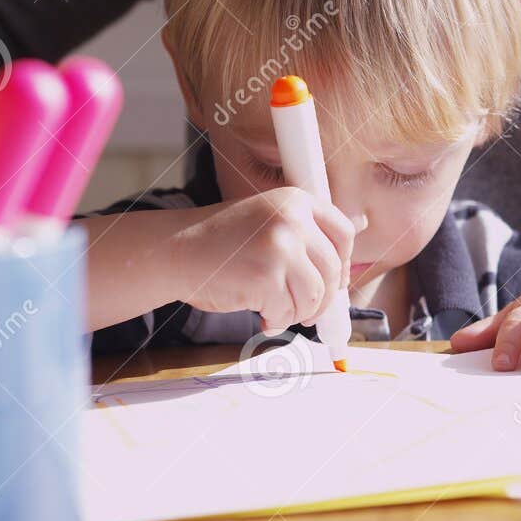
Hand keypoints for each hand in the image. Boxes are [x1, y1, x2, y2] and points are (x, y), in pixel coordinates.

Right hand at [166, 187, 353, 334]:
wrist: (176, 250)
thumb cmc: (221, 243)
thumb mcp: (267, 222)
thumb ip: (303, 237)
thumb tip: (343, 275)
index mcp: (296, 201)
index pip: (343, 233)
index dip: (344, 264)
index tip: (336, 282)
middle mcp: (292, 219)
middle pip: (333, 271)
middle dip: (321, 298)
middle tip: (306, 311)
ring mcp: (280, 247)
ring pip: (315, 296)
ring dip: (298, 312)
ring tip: (276, 309)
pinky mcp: (267, 278)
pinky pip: (289, 312)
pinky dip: (276, 320)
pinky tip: (259, 312)